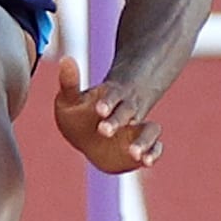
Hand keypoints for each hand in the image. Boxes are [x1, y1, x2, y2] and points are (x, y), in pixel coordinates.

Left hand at [52, 56, 161, 173]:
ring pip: (149, 130)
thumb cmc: (80, 113)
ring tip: (134, 154)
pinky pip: (155, 146)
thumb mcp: (70, 98)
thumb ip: (69, 82)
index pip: (111, 97)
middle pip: (127, 113)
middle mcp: (126, 111)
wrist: (91, 134)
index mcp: (110, 98)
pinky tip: (146, 162)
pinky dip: (153, 153)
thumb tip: (65, 58)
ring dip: (143, 141)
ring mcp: (137, 127)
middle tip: (104, 132)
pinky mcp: (142, 144)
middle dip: (118, 122)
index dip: (107, 102)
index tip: (98, 110)